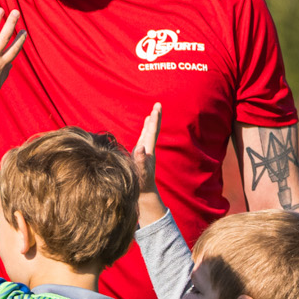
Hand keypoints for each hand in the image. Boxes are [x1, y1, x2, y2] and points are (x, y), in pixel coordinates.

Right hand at [131, 103, 165, 225]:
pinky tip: (145, 129)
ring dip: (150, 123)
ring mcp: (144, 152)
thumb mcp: (140, 172)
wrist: (144, 194)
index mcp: (148, 151)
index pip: (152, 132)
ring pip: (149, 134)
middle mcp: (148, 149)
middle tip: (158, 105)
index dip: (154, 119)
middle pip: (153, 130)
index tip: (156, 108)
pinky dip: (144, 131)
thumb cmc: (140, 184)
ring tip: (152, 114)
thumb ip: (140, 160)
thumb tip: (141, 148)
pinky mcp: (140, 156)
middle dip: (155, 117)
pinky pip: (143, 139)